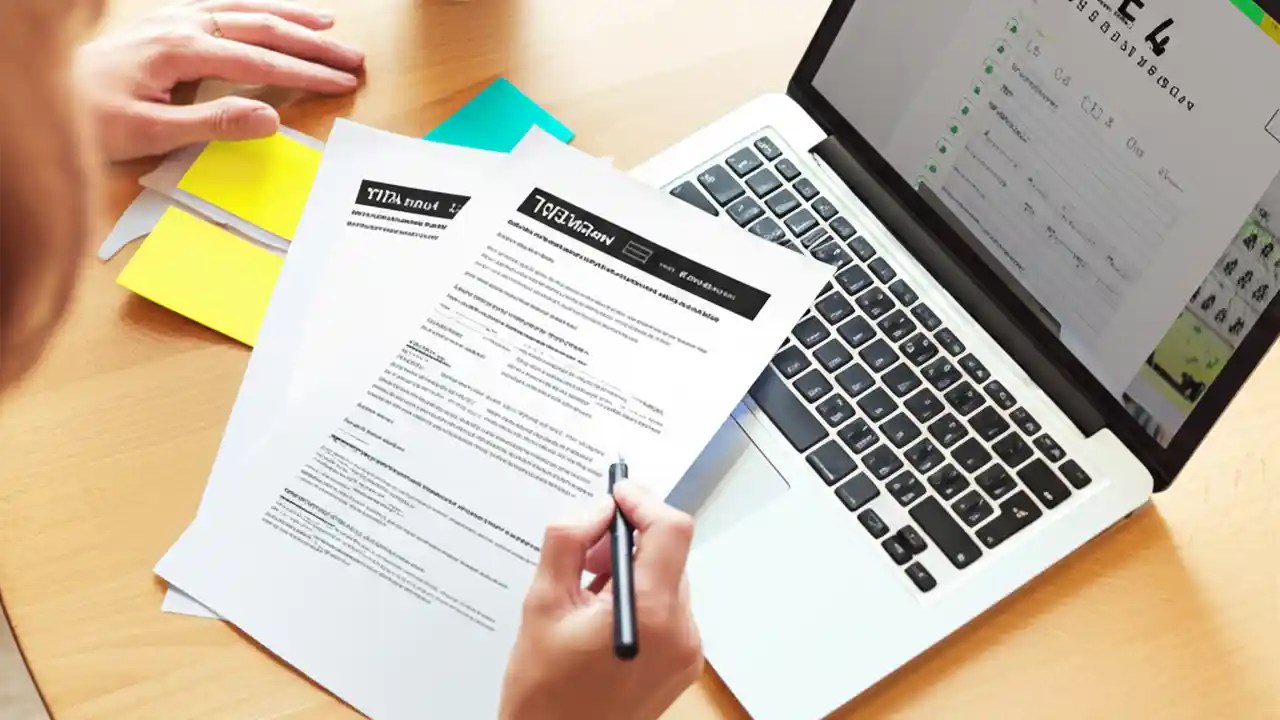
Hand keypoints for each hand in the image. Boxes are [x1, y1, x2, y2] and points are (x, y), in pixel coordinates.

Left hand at [75, 0, 362, 160]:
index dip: (306, 72)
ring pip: (244, 10)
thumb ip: (212, 124)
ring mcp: (171, 19)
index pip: (260, 59)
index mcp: (180, 50)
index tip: (342, 82)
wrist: (45, 95)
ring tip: (329, 26)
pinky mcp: (163, 24)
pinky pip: (221, 8)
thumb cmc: (89, 118)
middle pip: (261, 27)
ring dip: (290, 17)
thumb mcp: (149, 133)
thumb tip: (269, 117)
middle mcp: (179, 25)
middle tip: (353, 58)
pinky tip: (269, 15)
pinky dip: (255, 10)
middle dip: (312, 44)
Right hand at [500, 482, 702, 719]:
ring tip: (587, 591)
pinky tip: (601, 615)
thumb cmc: (544, 692)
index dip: (642, 502)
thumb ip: (569, 542)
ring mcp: (686, 650)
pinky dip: (640, 597)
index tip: (616, 494)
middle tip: (586, 551)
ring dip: (633, 569)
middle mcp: (681, 631)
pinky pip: (669, 608)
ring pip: (669, 578)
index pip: (671, 529)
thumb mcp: (542, 603)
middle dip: (629, 539)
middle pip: (670, 552)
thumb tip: (597, 508)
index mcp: (651, 613)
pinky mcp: (682, 663)